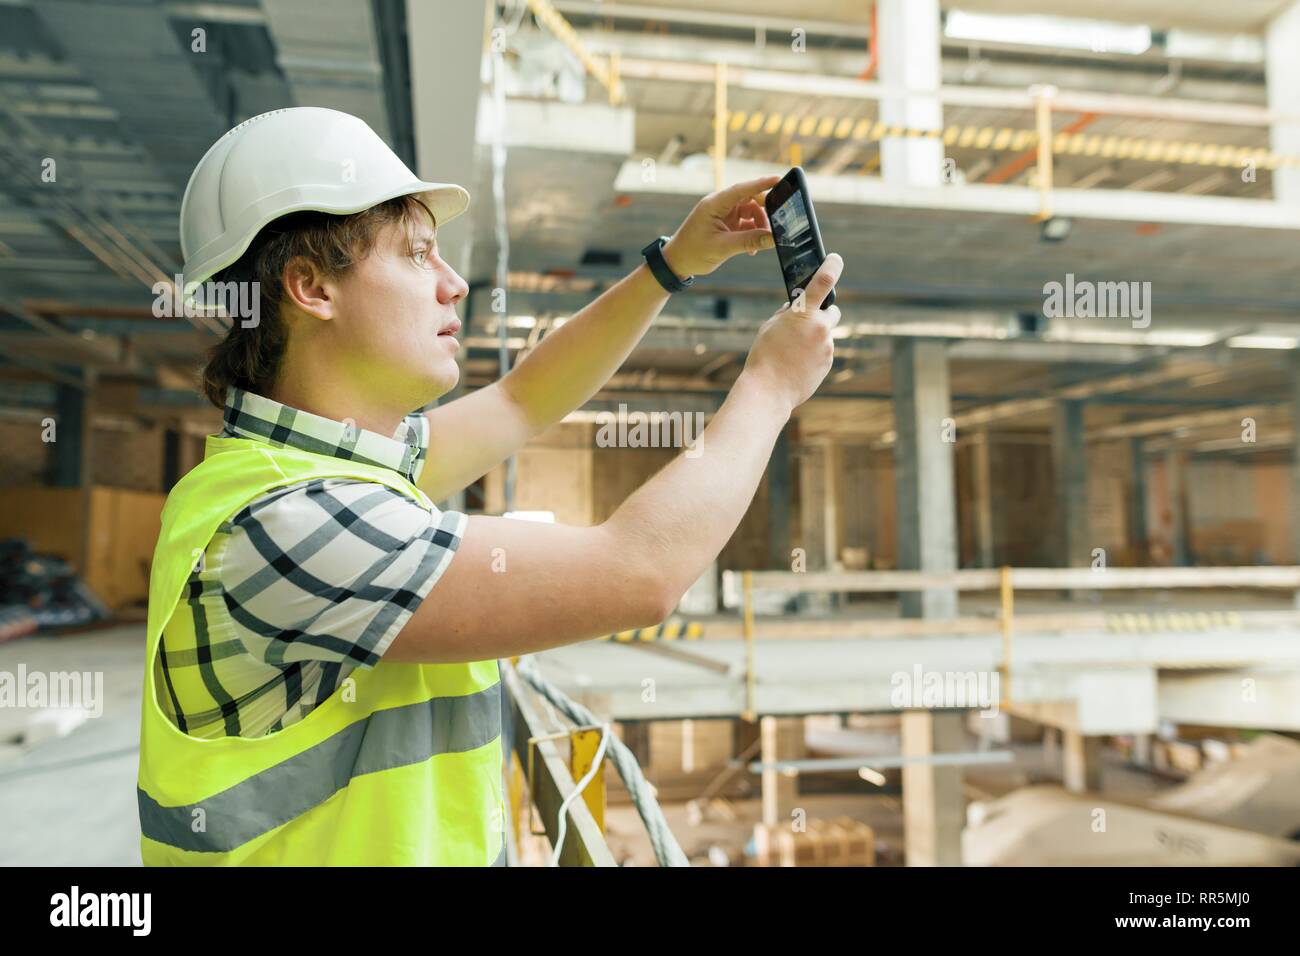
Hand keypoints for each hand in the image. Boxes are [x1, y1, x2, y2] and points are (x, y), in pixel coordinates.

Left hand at [660, 175, 780, 277]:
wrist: (677, 262)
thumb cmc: (693, 252)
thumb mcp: (722, 248)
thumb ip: (749, 241)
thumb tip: (773, 238)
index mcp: (714, 204)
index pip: (742, 189)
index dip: (761, 184)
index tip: (779, 179)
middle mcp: (720, 205)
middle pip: (750, 198)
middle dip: (764, 211)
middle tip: (777, 223)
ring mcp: (723, 213)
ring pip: (750, 211)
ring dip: (759, 226)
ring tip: (760, 243)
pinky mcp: (726, 223)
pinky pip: (746, 223)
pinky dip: (752, 233)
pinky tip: (752, 249)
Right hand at [741, 253, 842, 410]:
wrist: (769, 390)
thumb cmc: (764, 356)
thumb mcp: (770, 327)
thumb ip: (787, 314)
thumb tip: (796, 309)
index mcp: (803, 313)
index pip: (824, 281)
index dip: (832, 265)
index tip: (836, 259)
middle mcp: (820, 327)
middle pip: (832, 310)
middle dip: (822, 313)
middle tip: (807, 321)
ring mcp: (827, 346)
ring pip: (825, 334)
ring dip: (814, 337)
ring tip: (794, 352)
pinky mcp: (828, 362)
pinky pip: (824, 351)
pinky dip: (814, 354)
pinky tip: (798, 363)